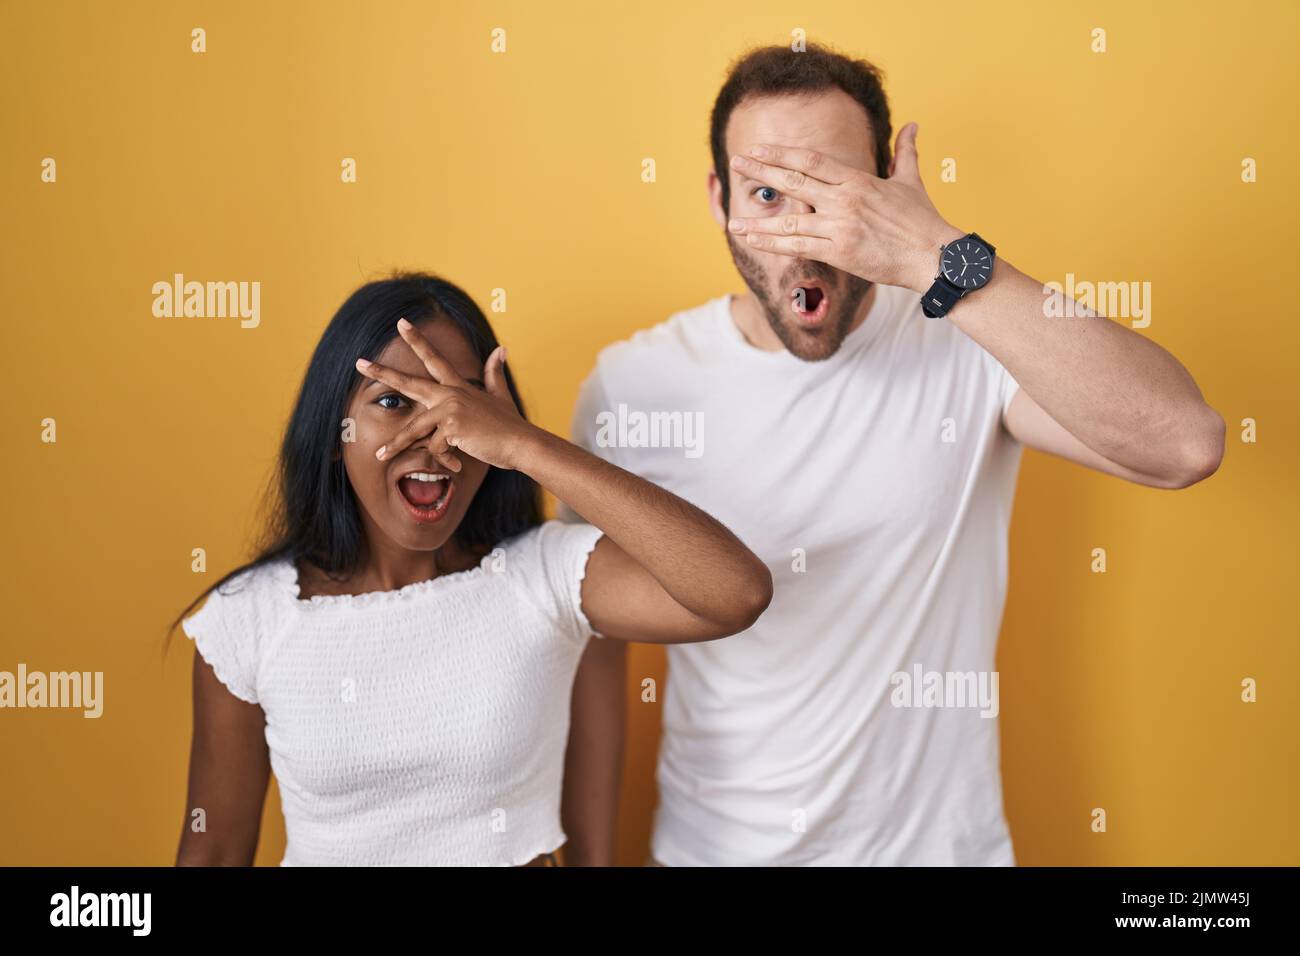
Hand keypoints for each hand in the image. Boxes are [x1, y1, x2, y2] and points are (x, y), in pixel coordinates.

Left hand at [354, 319, 540, 471]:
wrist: (521, 443)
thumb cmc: (509, 424)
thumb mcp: (501, 396)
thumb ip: (494, 372)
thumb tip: (501, 348)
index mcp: (457, 386)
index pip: (433, 359)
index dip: (417, 340)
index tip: (401, 324)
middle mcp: (450, 393)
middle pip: (409, 382)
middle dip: (382, 372)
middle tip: (359, 362)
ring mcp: (450, 408)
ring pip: (414, 428)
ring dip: (396, 444)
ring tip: (379, 455)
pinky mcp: (451, 427)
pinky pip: (436, 447)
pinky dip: (445, 459)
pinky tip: (457, 464)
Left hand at [725, 122, 964, 293]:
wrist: (934, 255)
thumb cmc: (923, 220)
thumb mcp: (911, 180)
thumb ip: (904, 152)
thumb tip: (912, 125)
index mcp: (857, 180)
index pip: (811, 161)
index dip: (783, 153)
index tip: (760, 148)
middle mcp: (844, 199)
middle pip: (794, 182)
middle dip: (762, 171)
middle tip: (737, 162)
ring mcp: (840, 226)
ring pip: (790, 221)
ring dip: (759, 222)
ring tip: (732, 220)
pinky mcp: (840, 252)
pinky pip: (798, 247)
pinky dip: (772, 245)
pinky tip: (752, 241)